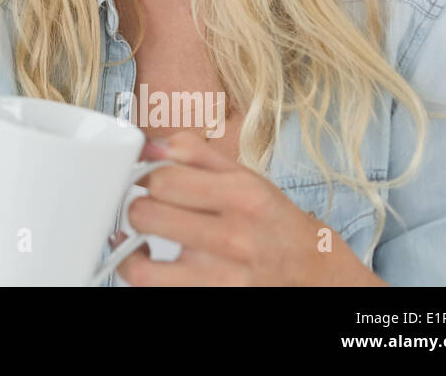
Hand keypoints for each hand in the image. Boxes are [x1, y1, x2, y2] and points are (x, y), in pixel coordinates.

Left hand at [113, 130, 386, 285]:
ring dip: (130, 250)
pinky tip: (149, 264)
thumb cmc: (272, 221)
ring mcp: (222, 279)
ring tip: (137, 240)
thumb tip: (151, 145)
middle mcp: (233, 238)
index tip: (146, 179)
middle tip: (145, 208)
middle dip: (138, 208)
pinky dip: (143, 277)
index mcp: (241, 196)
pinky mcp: (212, 301)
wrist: (315, 274)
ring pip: (141, 268)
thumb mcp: (246, 177)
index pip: (162, 179)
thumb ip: (196, 153)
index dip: (144, 175)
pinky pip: (156, 292)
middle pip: (146, 215)